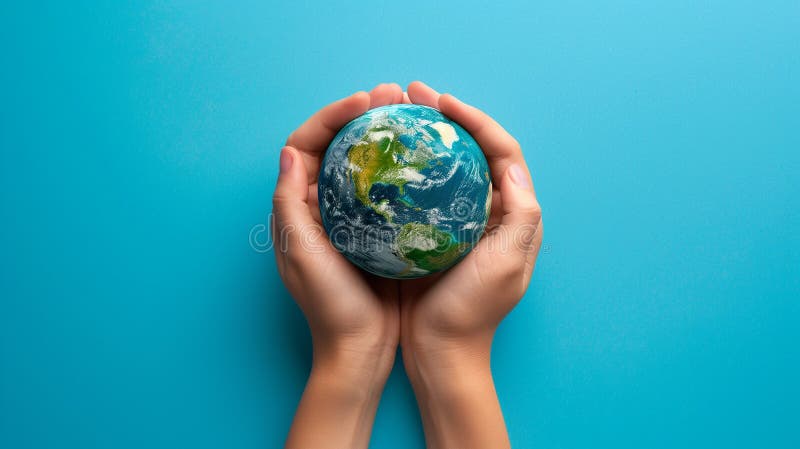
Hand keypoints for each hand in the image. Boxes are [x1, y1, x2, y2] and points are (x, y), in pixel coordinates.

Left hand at [274, 84, 406, 448]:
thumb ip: (290, 203)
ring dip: (383, 136)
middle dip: (361, 116)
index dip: (331, 116)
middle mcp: (321, 206)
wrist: (360, 348)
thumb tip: (291, 151)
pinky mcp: (378, 231)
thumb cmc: (329, 306)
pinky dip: (402, 168)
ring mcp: (352, 217)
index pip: (308, 145)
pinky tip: (424, 157)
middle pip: (338, 147)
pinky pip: (388, 189)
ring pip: (365, 164)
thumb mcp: (302, 253)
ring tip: (410, 113)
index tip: (363, 102)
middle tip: (393, 96)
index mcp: (298, 207)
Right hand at [399, 82, 543, 448]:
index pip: (501, 151)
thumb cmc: (474, 310)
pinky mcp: (429, 234)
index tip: (443, 103)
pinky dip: (407, 167)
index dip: (476, 120)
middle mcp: (487, 212)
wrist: (440, 353)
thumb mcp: (507, 261)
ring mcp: (456, 222)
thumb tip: (511, 163)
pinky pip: (420, 190)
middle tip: (414, 95)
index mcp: (512, 214)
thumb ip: (521, 212)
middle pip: (472, 151)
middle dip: (447, 119)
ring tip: (397, 114)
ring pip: (444, 166)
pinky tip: (384, 156)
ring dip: (425, 137)